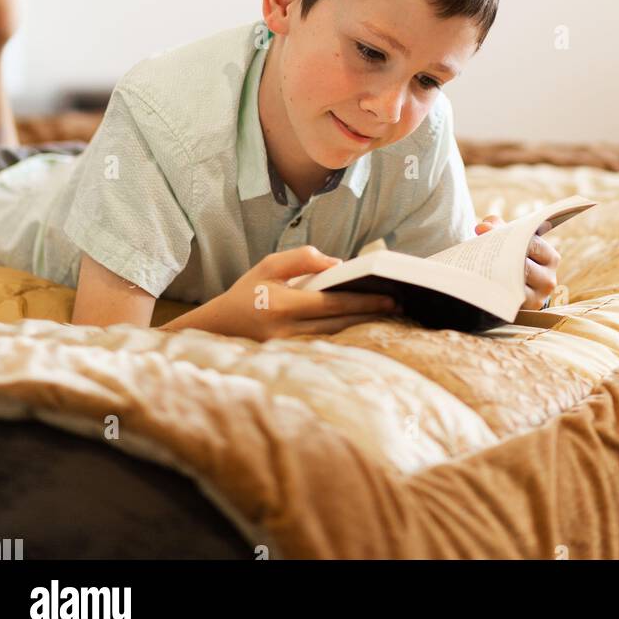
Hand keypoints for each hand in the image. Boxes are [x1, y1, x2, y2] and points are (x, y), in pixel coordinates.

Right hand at [216, 246, 400, 340]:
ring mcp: (289, 349)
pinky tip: (363, 329)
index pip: (332, 303)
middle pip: (340, 324)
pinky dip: (346, 337)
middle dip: (370, 314)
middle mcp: (287, 330)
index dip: (363, 300)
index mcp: (282, 305)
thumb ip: (302, 259)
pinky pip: (325, 346)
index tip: (389, 296)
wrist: (219, 328)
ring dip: (362, 327)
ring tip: (388, 316)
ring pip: (335, 338)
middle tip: (399, 306)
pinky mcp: (290, 358)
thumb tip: (338, 264)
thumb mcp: (269, 265)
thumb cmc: (246, 291)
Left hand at [474, 215, 561, 310]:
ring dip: (497, 276)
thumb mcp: (511, 240)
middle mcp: (548, 279)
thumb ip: (498, 227)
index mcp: (550, 258)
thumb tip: (483, 227)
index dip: (512, 238)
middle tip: (480, 251)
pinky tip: (481, 284)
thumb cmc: (514, 257)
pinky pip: (509, 301)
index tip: (488, 232)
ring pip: (516, 286)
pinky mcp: (524, 311)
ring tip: (478, 267)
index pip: (534, 245)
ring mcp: (538, 298)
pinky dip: (495, 291)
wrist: (516, 288)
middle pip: (525, 267)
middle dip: (502, 258)